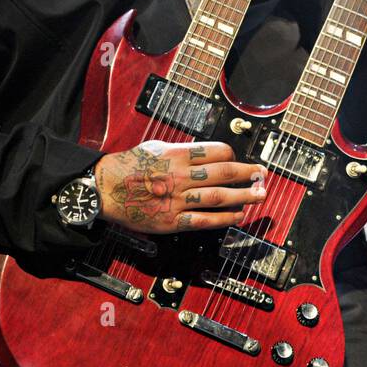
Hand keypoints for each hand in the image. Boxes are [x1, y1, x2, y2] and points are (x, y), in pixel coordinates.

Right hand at [93, 140, 266, 234]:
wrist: (103, 188)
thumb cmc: (128, 165)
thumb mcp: (156, 146)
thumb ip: (181, 149)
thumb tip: (204, 152)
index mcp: (177, 154)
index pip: (217, 152)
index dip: (233, 155)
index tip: (239, 160)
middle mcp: (180, 175)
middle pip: (224, 172)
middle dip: (248, 173)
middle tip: (262, 174)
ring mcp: (177, 199)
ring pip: (218, 196)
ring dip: (243, 196)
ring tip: (260, 195)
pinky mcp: (171, 219)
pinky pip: (204, 220)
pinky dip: (224, 218)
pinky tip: (238, 216)